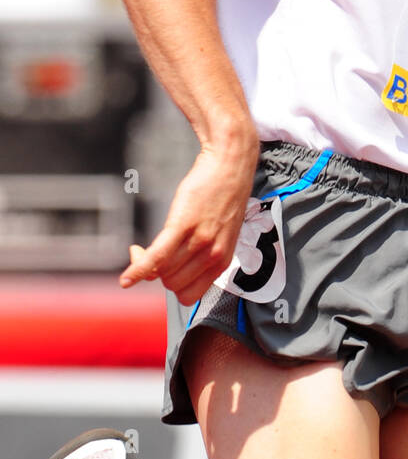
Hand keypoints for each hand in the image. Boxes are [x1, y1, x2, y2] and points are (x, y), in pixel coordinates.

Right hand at [120, 138, 258, 305]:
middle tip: (148, 255)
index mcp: (222, 261)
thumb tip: (174, 269)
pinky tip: (126, 279)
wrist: (230, 164)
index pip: (189, 295)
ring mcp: (199, 241)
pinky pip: (156, 257)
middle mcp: (213, 255)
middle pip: (172, 285)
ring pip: (162, 273)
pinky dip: (137, 270)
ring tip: (140, 248)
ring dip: (145, 265)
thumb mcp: (220, 233)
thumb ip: (202, 255)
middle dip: (156, 275)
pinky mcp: (183, 224)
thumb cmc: (223, 195)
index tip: (163, 274)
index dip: (171, 288)